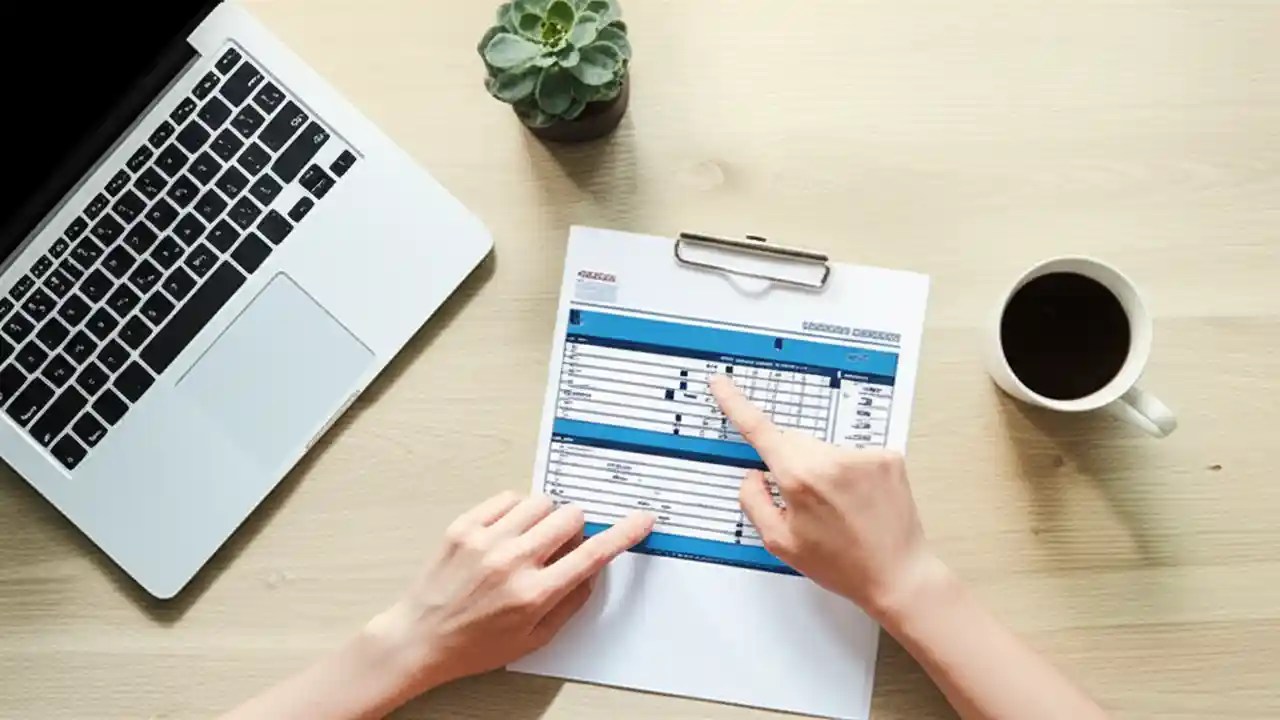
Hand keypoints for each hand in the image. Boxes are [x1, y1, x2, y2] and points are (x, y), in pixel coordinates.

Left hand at [367, 493, 653, 691]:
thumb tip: (592, 569)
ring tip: (530, 540)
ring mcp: (485, 541)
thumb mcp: (534, 638)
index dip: (622, 534)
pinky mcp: (463, 527)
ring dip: (546, 517)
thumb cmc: (475, 645)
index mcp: (534, 594)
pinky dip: (516, 510)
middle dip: (576, 528)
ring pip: (540, 502)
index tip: (641, 520)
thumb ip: (570, 602)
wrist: (420, 638)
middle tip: (561, 545)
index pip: (591, 555)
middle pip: (569, 518)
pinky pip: (507, 498)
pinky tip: (507, 532)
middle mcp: (512, 563)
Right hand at [710, 375, 938, 618]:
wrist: (898, 575)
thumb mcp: (780, 543)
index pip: (759, 431)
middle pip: (793, 442)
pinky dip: (851, 473)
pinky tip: (861, 501)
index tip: (722, 382)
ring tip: (840, 508)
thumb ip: (754, 501)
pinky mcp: (888, 457)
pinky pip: (853, 454)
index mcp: (800, 479)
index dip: (736, 403)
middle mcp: (832, 459)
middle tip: (806, 504)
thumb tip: (754, 474)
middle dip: (790, 464)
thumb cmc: (841, 565)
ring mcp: (864, 455)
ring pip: (824, 448)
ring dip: (823, 469)